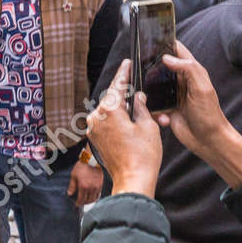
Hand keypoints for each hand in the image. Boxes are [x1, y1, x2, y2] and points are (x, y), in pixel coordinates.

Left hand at [68, 159, 103, 206]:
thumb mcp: (73, 175)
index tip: (76, 204)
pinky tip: (91, 196)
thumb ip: (72, 186)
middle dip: (84, 203)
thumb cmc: (82, 167)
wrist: (92, 160)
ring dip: (89, 201)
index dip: (78, 203)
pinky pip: (98, 194)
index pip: (81, 199)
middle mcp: (91, 188)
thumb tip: (69, 193)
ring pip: (94, 199)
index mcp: (83, 186)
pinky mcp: (101, 185)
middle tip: (80, 202)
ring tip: (86, 200)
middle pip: (88, 200)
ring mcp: (97, 187)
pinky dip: (95, 197)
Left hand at [85, 60, 162, 197]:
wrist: (132, 179)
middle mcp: (96, 117)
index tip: (127, 63)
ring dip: (120, 105)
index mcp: (109, 111)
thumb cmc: (143, 155)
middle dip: (123, 90)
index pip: (118, 86)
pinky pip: (105, 120)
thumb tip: (137, 96)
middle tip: (134, 80)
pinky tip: (127, 116)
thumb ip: (141, 107)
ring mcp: (93, 128)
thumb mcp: (148, 126)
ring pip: (107, 109)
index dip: (124, 73)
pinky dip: (115, 116)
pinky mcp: (94, 137)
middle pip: (111, 97)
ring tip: (134, 101)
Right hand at [152, 41, 241, 186]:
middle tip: (139, 69)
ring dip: (148, 93)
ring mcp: (172, 96)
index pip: (178, 51)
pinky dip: (153, 112)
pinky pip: (152, 106)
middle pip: (160, 67)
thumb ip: (188, 70)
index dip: (166, 43)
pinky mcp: (165, 110)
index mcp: (191, 73)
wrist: (209, 141)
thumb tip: (168, 57)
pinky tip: (164, 119)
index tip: (151, 38)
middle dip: (149, 68)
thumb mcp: (202, 89)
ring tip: (148, 99)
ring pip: (152, 87)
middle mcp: (180, 82)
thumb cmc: (210, 115)